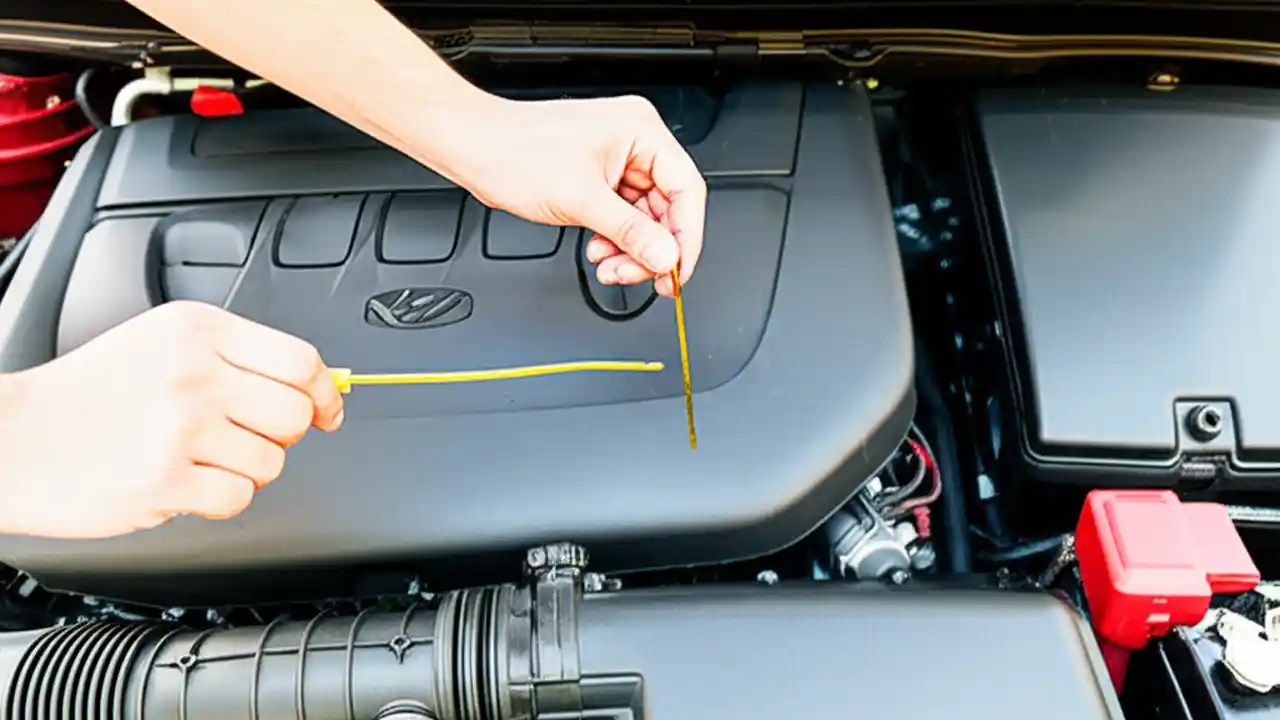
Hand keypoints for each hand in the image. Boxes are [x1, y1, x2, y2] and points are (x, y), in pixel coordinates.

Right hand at [0, 301, 343, 538]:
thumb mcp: (163, 343)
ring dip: (245, 469)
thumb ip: (235, 357)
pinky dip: (220, 499)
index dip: (325, 393)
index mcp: (199, 331)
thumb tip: (311, 387)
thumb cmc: (89, 394)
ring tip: (199, 458)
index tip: (327, 410)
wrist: (13, 437)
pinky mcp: (166, 479)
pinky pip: (238, 498)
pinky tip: (186, 483)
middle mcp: (194, 373)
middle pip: (294, 415)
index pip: (300, 360)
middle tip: (244, 436)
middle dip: (281, 435)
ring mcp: (180, 427)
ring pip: (271, 462)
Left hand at [433, 94, 706, 297]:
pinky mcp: (597, 176)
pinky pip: (621, 215)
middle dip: (651, 248)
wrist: (473, 147)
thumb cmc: (515, 152)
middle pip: (666, 208)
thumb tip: (666, 256)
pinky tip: (597, 250)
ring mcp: (615, 160)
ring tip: (609, 267)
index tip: (676, 271)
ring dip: (629, 248)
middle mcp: (634, 142)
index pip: (687, 190)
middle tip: (639, 276)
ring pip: (643, 217)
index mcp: (641, 132)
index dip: (686, 237)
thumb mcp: (582, 200)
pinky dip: (613, 238)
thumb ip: (631, 232)